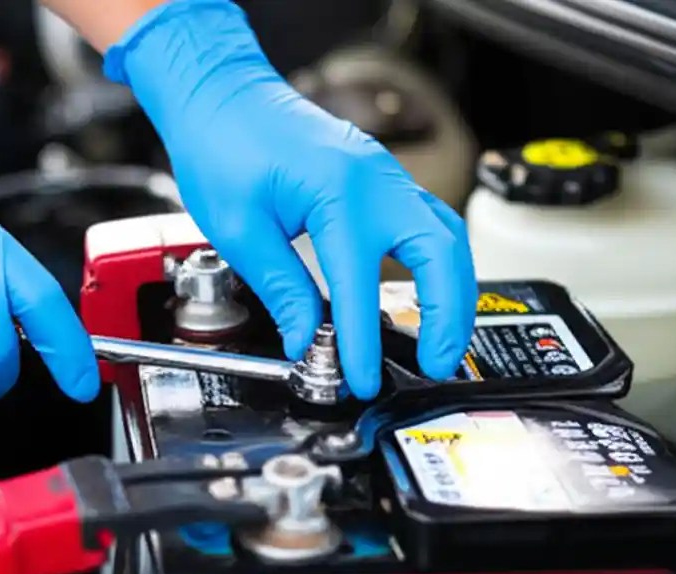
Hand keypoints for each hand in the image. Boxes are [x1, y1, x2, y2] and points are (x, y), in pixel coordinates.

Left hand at [105, 0, 476, 398]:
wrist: (221, 94)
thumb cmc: (223, 144)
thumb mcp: (238, 228)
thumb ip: (280, 286)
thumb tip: (303, 337)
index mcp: (337, 193)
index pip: (360, 286)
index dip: (362, 342)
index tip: (362, 378)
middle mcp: (374, 181)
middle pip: (441, 254)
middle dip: (447, 317)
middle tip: (435, 364)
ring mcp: (384, 175)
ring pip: (447, 236)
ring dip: (454, 291)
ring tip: (444, 340)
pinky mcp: (381, 178)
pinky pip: (429, 222)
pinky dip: (439, 263)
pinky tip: (431, 293)